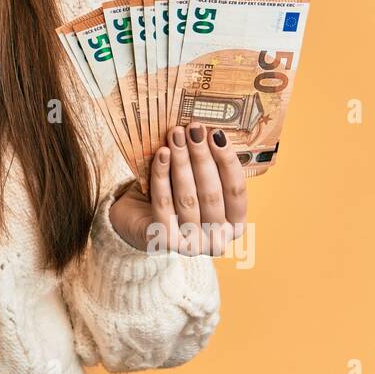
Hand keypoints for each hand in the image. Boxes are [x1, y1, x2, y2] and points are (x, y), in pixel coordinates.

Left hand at [108, 122, 247, 255]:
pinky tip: (161, 154)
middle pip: (211, 192)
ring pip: (187, 197)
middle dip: (202, 156)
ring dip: (181, 161)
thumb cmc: (175, 197)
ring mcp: (192, 245)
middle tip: (193, 128)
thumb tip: (207, 131)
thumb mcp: (196, 183)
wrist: (139, 221)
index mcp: (234, 225)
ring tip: (175, 135)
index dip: (227, 160)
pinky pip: (164, 203)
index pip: (236, 190)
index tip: (216, 133)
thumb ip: (206, 167)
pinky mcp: (165, 242)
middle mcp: (218, 240)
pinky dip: (162, 175)